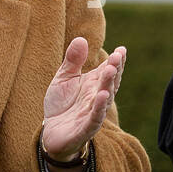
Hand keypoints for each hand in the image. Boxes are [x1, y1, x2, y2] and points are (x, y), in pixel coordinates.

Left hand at [41, 38, 124, 159]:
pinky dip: (100, 108)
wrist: (51, 133)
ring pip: (104, 99)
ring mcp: (93, 113)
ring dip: (108, 85)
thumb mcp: (64, 78)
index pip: (108, 71)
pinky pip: (95, 118)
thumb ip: (72, 61)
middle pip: (109, 82)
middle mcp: (97, 98)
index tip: (121, 49)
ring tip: (110, 70)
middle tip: (117, 56)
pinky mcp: (85, 129)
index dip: (116, 61)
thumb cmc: (61, 104)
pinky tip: (103, 96)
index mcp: (94, 84)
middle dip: (114, 70)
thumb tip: (81, 39)